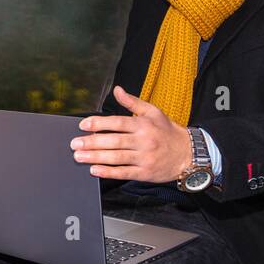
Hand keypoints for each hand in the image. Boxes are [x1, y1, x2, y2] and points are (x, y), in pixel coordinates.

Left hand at [69, 86, 192, 182]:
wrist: (188, 154)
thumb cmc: (168, 132)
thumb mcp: (153, 112)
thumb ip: (132, 102)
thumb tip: (116, 90)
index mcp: (143, 124)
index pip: (117, 122)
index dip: (99, 124)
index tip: (83, 125)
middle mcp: (144, 140)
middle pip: (114, 141)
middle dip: (92, 142)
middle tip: (75, 144)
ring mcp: (144, 157)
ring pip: (116, 157)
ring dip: (96, 157)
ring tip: (79, 157)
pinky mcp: (145, 173)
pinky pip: (124, 173)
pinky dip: (108, 172)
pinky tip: (95, 170)